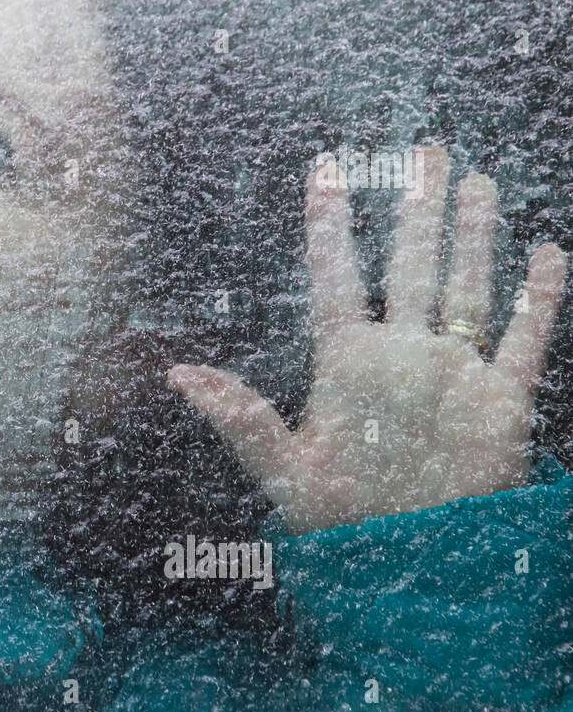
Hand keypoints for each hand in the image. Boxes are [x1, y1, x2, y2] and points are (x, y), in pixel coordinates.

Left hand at [168, 146, 566, 532]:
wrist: (409, 562)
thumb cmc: (337, 521)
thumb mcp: (282, 468)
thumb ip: (238, 416)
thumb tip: (175, 373)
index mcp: (345, 361)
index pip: (335, 276)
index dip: (329, 225)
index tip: (323, 170)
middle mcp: (400, 355)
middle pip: (410, 265)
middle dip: (415, 209)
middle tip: (423, 150)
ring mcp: (452, 372)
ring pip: (464, 287)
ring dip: (472, 236)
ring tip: (474, 181)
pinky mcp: (500, 401)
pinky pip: (522, 339)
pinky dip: (536, 300)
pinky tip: (545, 256)